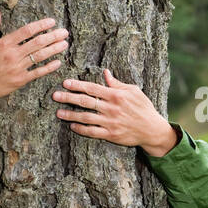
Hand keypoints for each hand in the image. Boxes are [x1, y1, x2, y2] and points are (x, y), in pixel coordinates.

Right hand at [0, 8, 67, 112]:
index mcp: (4, 43)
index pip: (27, 31)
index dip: (41, 25)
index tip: (52, 21)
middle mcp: (12, 55)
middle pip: (37, 42)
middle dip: (53, 36)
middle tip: (65, 32)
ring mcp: (17, 68)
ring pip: (40, 56)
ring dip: (54, 49)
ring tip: (65, 44)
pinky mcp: (20, 80)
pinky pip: (38, 72)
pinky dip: (49, 67)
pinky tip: (58, 62)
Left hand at [53, 69, 178, 156]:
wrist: (152, 129)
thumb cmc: (143, 108)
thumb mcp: (133, 91)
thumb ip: (117, 83)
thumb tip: (105, 73)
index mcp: (116, 95)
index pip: (92, 88)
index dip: (77, 85)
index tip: (65, 83)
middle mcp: (111, 108)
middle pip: (85, 101)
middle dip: (68, 98)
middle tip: (55, 96)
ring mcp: (110, 122)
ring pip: (85, 117)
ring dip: (70, 115)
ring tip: (58, 112)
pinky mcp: (111, 134)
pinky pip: (92, 131)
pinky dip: (81, 129)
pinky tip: (72, 126)